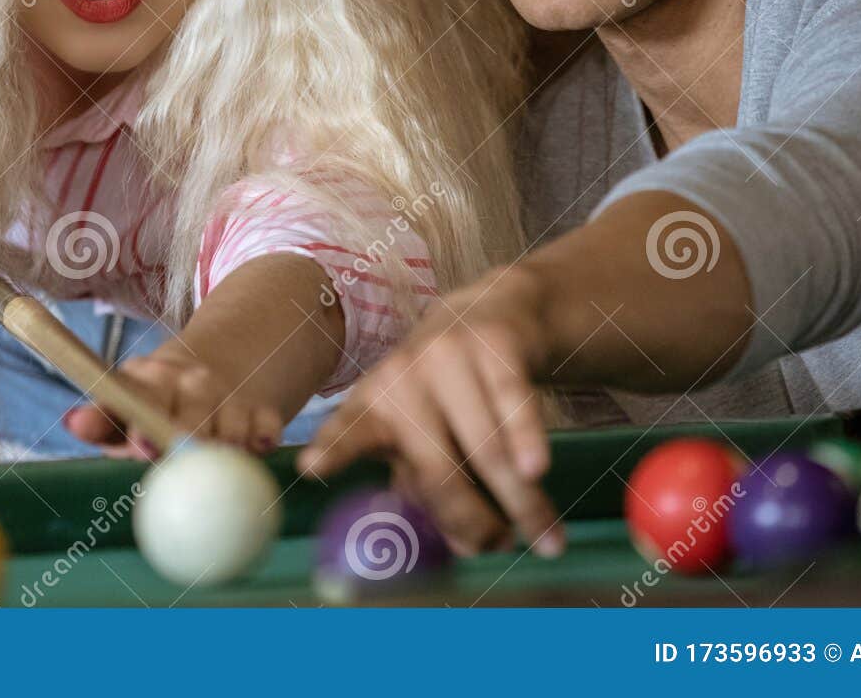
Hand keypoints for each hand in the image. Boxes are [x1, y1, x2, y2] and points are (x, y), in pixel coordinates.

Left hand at [63, 344, 285, 456]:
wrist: (207, 373)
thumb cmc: (152, 406)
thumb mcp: (123, 408)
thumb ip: (100, 421)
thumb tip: (74, 422)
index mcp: (151, 380)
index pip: (145, 397)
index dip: (143, 421)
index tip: (142, 445)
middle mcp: (191, 382)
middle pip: (194, 416)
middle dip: (188, 442)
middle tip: (184, 464)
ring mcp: (229, 393)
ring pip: (231, 430)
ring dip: (224, 451)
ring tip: (214, 467)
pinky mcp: (260, 407)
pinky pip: (266, 428)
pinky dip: (261, 441)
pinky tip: (255, 448)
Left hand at [298, 266, 564, 556]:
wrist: (492, 310)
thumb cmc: (447, 391)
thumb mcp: (423, 429)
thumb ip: (433, 487)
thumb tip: (467, 548)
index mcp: (373, 405)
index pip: (348, 432)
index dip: (332, 450)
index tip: (312, 468)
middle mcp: (402, 378)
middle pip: (436, 468)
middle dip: (471, 520)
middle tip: (500, 551)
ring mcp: (447, 358)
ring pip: (486, 447)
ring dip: (521, 502)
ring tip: (548, 542)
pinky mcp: (494, 345)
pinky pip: (514, 405)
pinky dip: (527, 441)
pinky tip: (537, 472)